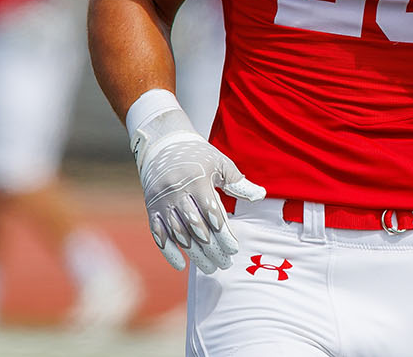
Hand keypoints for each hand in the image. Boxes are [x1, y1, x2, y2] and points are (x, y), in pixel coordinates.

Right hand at [131, 94, 264, 272]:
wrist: (163, 144)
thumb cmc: (198, 155)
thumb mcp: (220, 163)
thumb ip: (238, 182)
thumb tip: (260, 195)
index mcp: (198, 180)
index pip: (212, 212)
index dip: (223, 233)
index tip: (234, 249)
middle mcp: (178, 192)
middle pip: (196, 227)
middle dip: (212, 248)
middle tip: (225, 264)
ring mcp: (162, 201)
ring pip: (179, 233)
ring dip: (194, 254)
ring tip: (210, 267)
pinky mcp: (152, 208)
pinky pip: (158, 234)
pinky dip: (168, 250)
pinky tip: (181, 265)